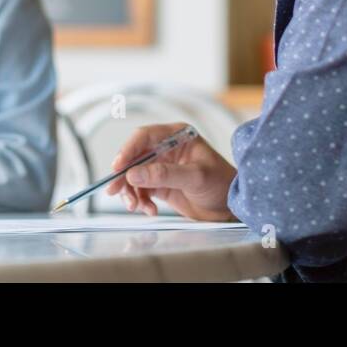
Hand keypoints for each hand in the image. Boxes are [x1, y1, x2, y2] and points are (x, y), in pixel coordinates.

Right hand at [106, 122, 238, 221]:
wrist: (231, 206)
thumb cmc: (221, 183)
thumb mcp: (195, 176)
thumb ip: (164, 174)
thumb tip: (133, 174)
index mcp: (176, 136)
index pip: (144, 137)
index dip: (128, 150)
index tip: (118, 167)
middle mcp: (166, 149)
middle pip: (134, 157)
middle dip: (124, 175)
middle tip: (116, 190)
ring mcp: (161, 167)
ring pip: (134, 176)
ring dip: (131, 192)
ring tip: (137, 206)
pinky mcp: (160, 185)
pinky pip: (140, 190)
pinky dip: (140, 201)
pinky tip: (149, 210)